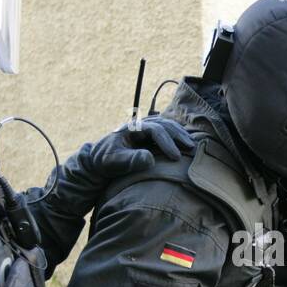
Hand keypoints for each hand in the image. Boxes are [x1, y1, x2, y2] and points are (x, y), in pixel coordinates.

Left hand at [45, 118, 193, 218]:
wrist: (96, 161)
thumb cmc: (104, 162)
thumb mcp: (114, 162)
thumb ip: (130, 160)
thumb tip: (150, 159)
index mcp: (131, 128)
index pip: (154, 130)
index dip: (166, 142)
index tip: (175, 156)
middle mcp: (139, 125)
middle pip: (163, 124)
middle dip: (177, 135)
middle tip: (190, 148)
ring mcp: (143, 129)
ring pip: (166, 125)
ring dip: (179, 134)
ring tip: (190, 145)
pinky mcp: (146, 136)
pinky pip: (164, 131)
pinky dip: (175, 135)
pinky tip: (183, 143)